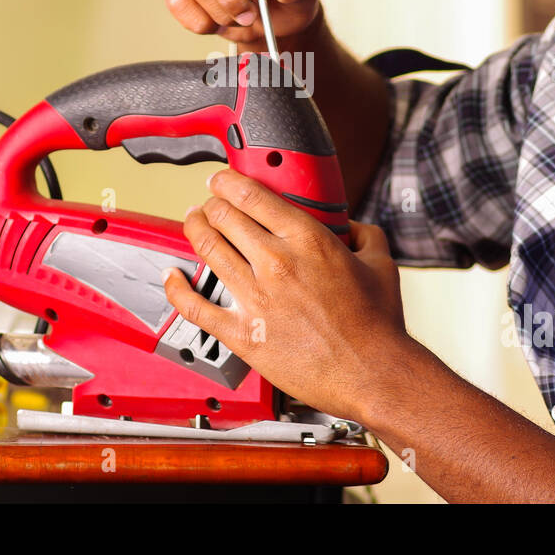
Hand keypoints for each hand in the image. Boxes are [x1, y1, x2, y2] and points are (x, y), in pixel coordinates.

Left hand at [161, 168, 407, 422]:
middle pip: (225, 217)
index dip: (228, 182)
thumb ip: (364, 236)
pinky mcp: (243, 333)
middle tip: (208, 205)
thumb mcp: (382, 264)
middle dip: (211, 205)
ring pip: (208, 249)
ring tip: (192, 224)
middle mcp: (276, 263)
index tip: (221, 181)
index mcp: (307, 239)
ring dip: (194, 230)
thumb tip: (352, 228)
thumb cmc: (377, 326)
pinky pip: (195, 306)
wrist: (372, 374)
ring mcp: (256, 298)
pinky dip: (176, 288)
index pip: (252, 196)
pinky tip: (172, 277)